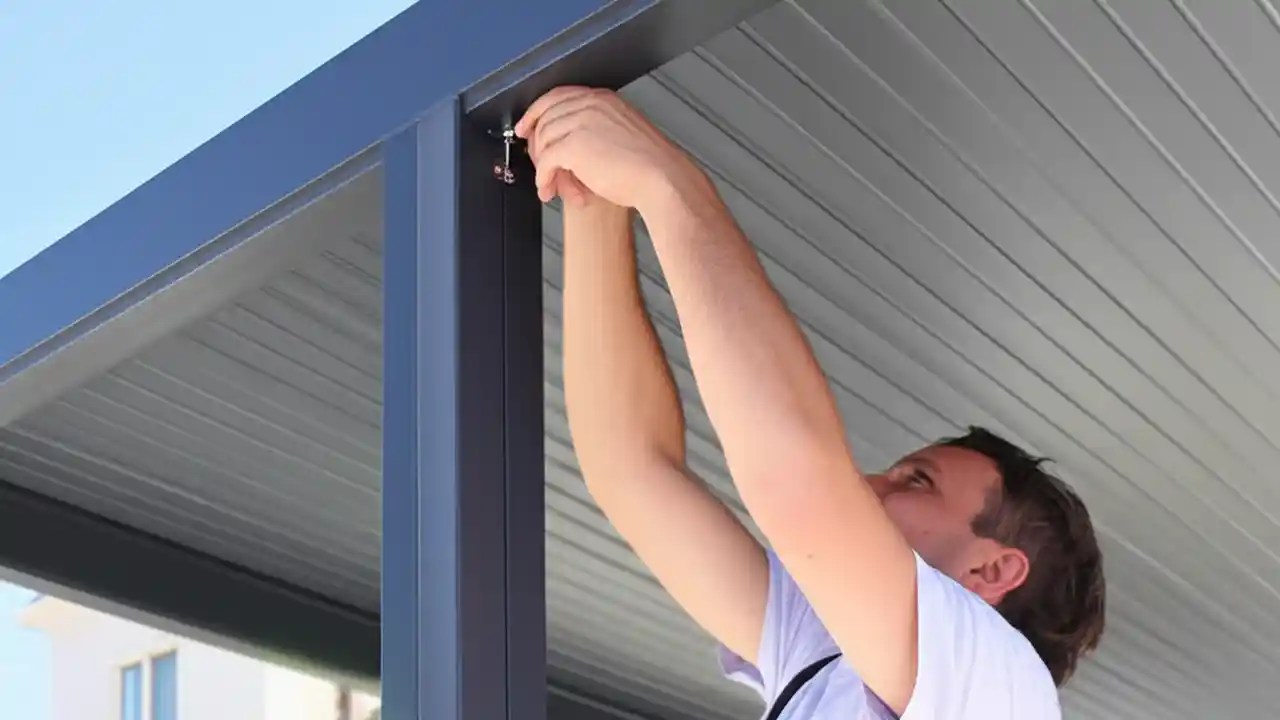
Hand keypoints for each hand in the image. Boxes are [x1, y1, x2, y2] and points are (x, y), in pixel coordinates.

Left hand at [515, 86, 702, 212]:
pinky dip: (543, 179)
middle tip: (542, 169)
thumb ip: (594, 131)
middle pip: (545, 119)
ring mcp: (581, 122)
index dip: (536, 113)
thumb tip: (566, 147)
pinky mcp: (574, 145)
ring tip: (555, 187)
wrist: (663, 180)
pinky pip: (546, 161)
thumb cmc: (650, 166)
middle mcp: (590, 105)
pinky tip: (549, 190)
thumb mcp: (621, 135)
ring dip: (544, 168)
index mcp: (603, 99)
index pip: (557, 97)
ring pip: (543, 141)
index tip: (525, 128)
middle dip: (538, 147)